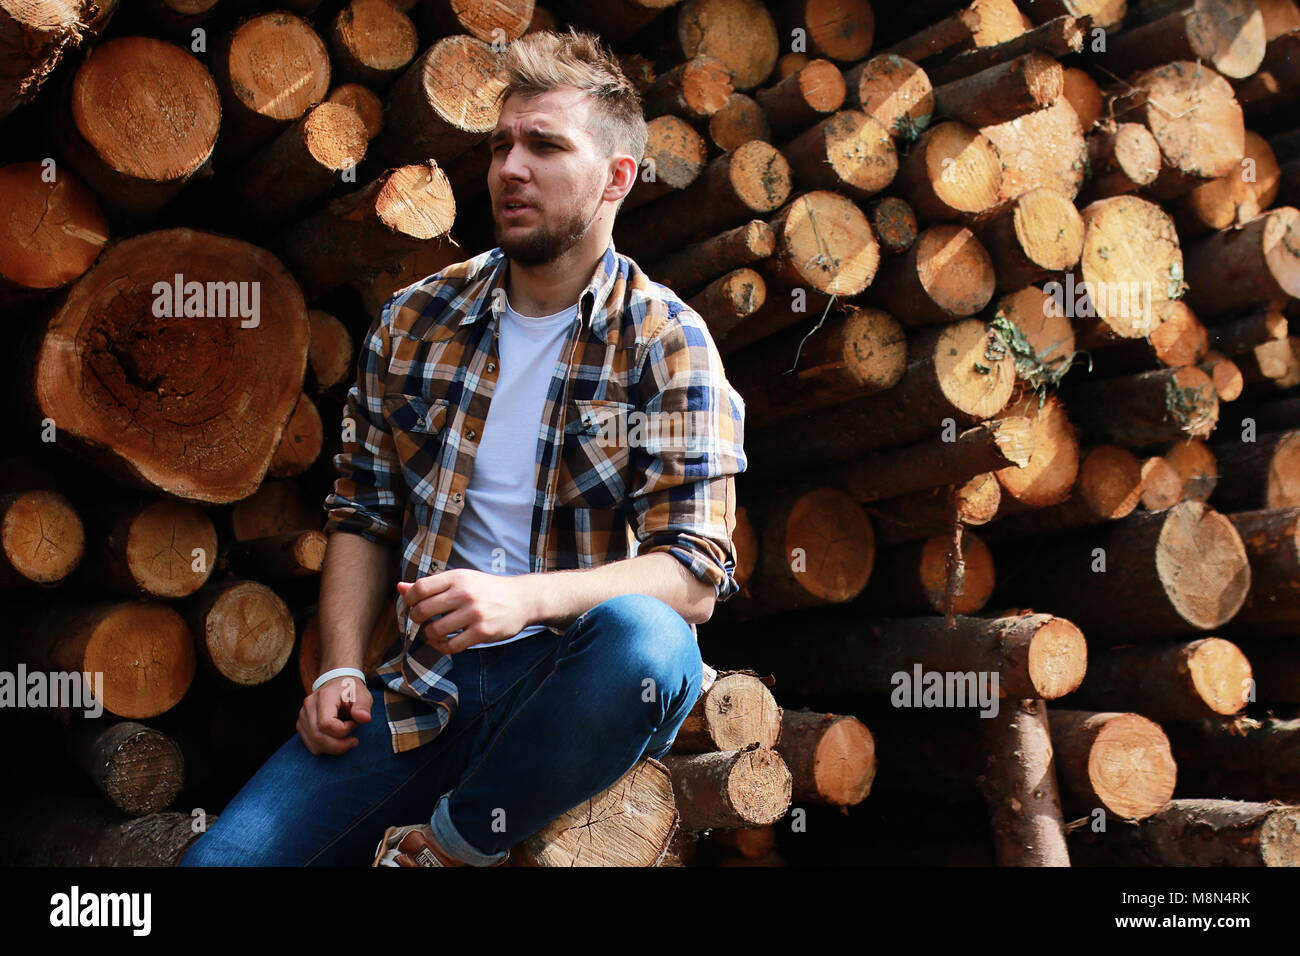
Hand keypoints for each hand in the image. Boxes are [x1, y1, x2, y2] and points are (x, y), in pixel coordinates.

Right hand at [297, 675, 372, 754]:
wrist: (337, 684)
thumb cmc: (351, 690)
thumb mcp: (361, 694)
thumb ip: (363, 706)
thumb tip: (365, 718)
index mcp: (324, 696)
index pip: (326, 724)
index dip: (343, 730)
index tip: (354, 724)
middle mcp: (309, 706)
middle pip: (318, 737)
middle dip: (339, 745)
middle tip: (354, 741)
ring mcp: (303, 716)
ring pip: (314, 744)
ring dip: (333, 748)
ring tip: (346, 740)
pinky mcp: (301, 725)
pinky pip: (311, 745)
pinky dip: (326, 748)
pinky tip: (336, 741)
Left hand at [397, 569, 534, 653]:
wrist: (522, 599)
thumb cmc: (487, 589)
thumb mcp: (461, 580)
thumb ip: (431, 585)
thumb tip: (399, 587)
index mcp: (458, 577)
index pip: (420, 588)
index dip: (410, 599)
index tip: (414, 604)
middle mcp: (465, 593)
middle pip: (423, 610)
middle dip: (416, 618)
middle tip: (422, 620)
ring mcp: (474, 614)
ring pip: (435, 630)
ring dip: (430, 635)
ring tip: (435, 632)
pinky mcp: (482, 632)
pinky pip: (451, 646)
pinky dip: (443, 647)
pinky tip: (446, 642)